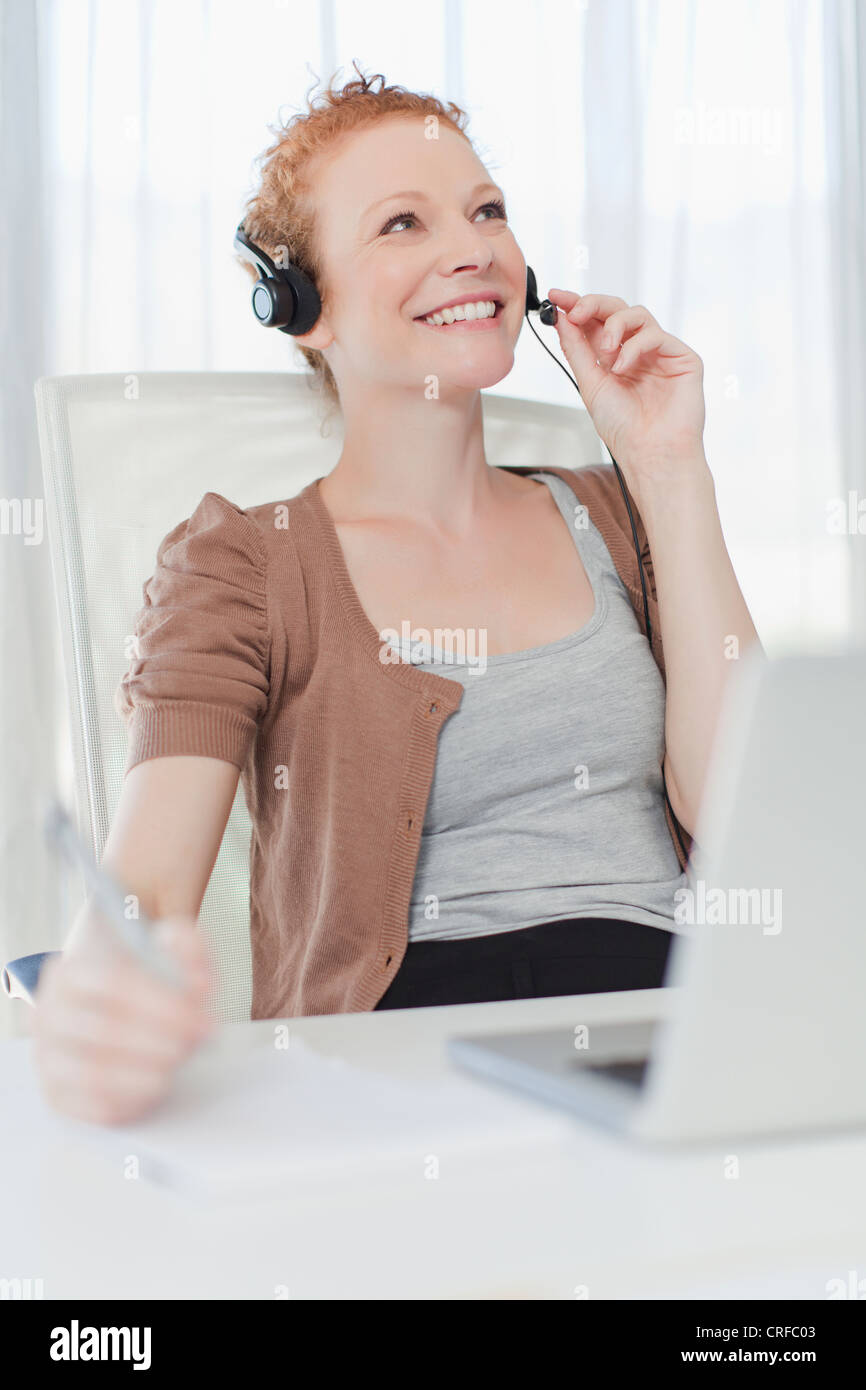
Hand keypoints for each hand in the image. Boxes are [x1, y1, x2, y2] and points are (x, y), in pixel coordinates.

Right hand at [31, 914, 216, 1125]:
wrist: (114, 1018)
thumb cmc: (144, 988)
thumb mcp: (171, 958)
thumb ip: (188, 948)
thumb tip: (188, 961)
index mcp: (70, 970)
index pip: (109, 982)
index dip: (157, 1001)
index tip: (196, 1014)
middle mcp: (48, 1014)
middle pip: (101, 1029)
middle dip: (157, 1039)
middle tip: (192, 1042)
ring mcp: (48, 1057)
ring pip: (92, 1072)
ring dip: (145, 1070)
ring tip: (177, 1061)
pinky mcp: (57, 1096)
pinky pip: (91, 1106)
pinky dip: (130, 1099)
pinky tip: (157, 1084)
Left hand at [545, 289, 706, 500]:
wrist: (649, 453)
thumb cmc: (623, 428)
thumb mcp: (590, 383)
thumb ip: (577, 349)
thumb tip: (562, 317)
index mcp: (614, 357)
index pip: (596, 321)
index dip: (576, 305)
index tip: (555, 296)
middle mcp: (637, 351)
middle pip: (617, 309)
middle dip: (593, 305)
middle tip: (575, 311)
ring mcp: (661, 352)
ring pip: (637, 314)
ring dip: (614, 327)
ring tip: (606, 354)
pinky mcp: (683, 357)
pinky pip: (656, 335)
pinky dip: (634, 346)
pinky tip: (623, 367)